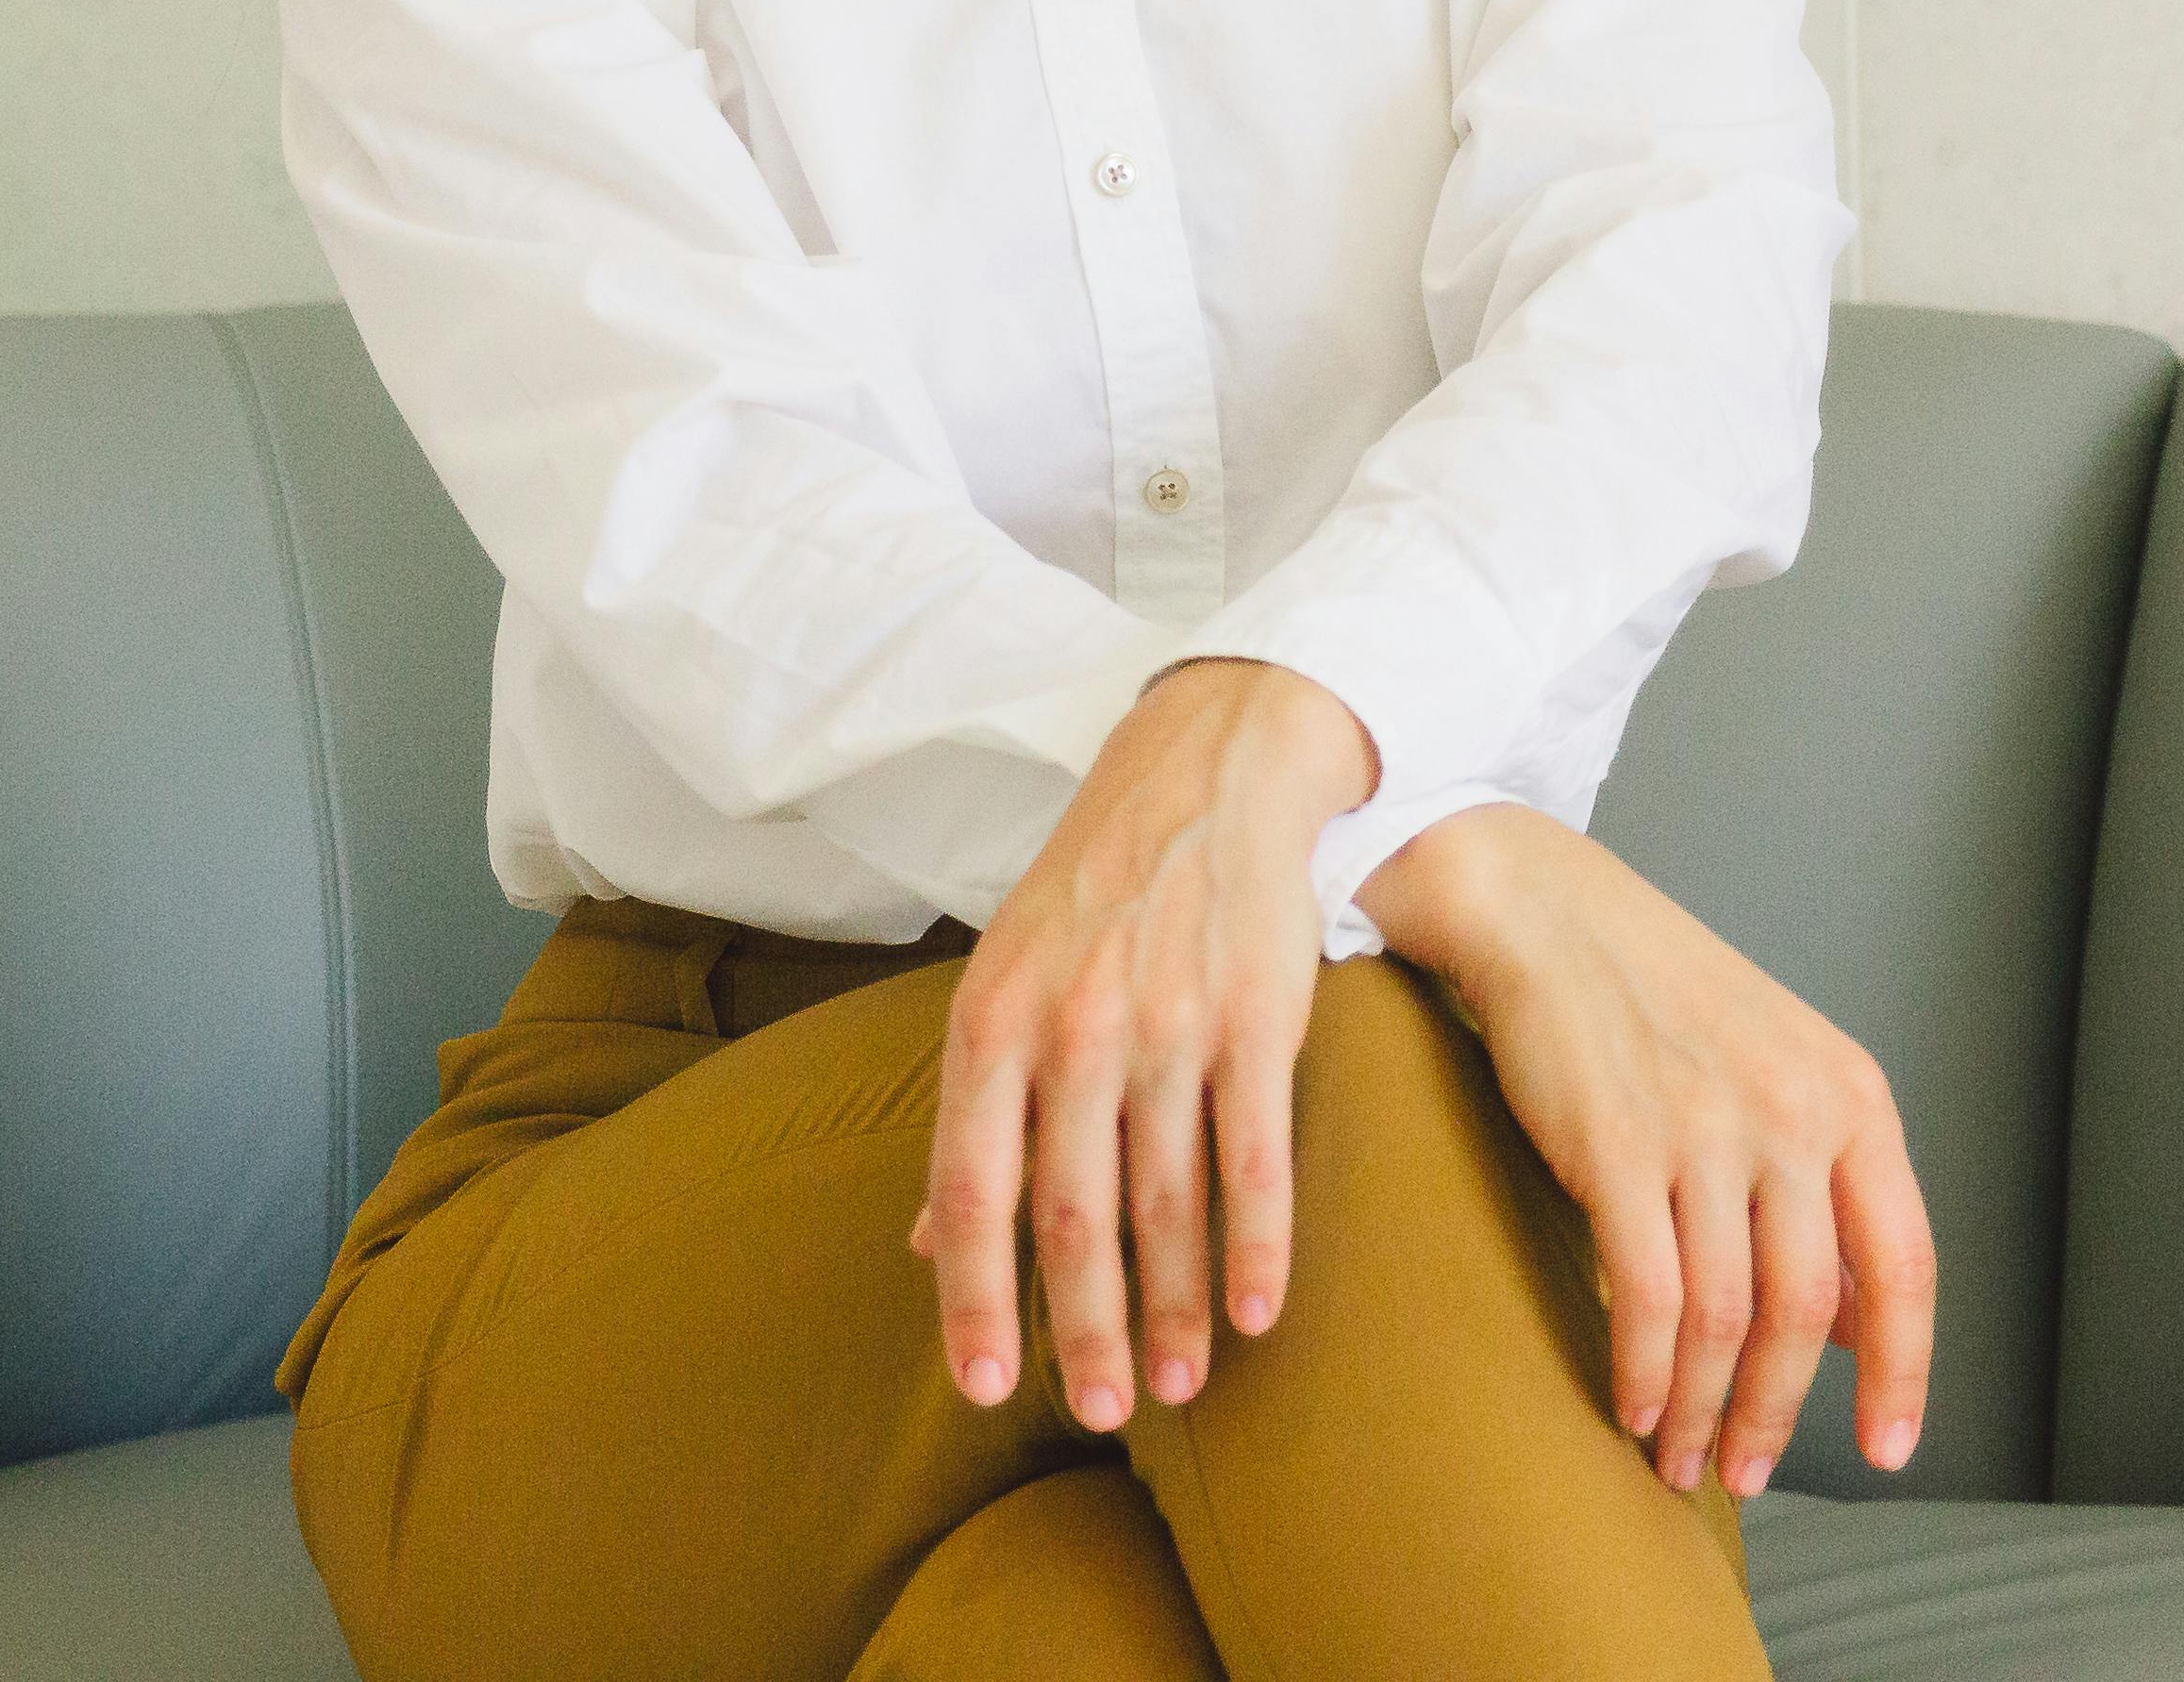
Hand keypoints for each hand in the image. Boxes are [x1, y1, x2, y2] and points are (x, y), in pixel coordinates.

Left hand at [904, 656, 1375, 1430]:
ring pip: (1165, 1199)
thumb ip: (973, 1114)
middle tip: (1102, 1412)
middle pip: (1071, 1214)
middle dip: (1086, 1329)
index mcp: (989, 1021)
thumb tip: (927, 1245)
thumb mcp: (1001, 981)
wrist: (1205, 773)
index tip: (985, 1389)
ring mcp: (1167, 1023)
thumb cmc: (1089, 895)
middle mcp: (1070, 1028)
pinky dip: (1256, 1245)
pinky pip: (1254, 1155)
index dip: (975, 1297)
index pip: (971, 1186)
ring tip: (1178, 1384)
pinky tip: (1256, 1312)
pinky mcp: (1255, 1017)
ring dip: (1175, 1306)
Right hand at [1356, 801, 1935, 1495]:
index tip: (1887, 1446)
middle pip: (1809, 1313)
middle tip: (1745, 1470)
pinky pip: (1645, 1298)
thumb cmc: (1653, 992)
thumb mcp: (1778, 1062)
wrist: (1540, 909)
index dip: (1903, 1372)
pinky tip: (1629, 1403)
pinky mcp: (1618, 1146)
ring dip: (1700, 1410)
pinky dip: (1642, 1371)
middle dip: (1776, 1416)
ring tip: (1676, 1455)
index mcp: (1851, 1094)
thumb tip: (1857, 1321)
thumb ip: (1824, 1178)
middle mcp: (1794, 1111)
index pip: (1904, 1263)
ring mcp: (1708, 1128)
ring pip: (1725, 1319)